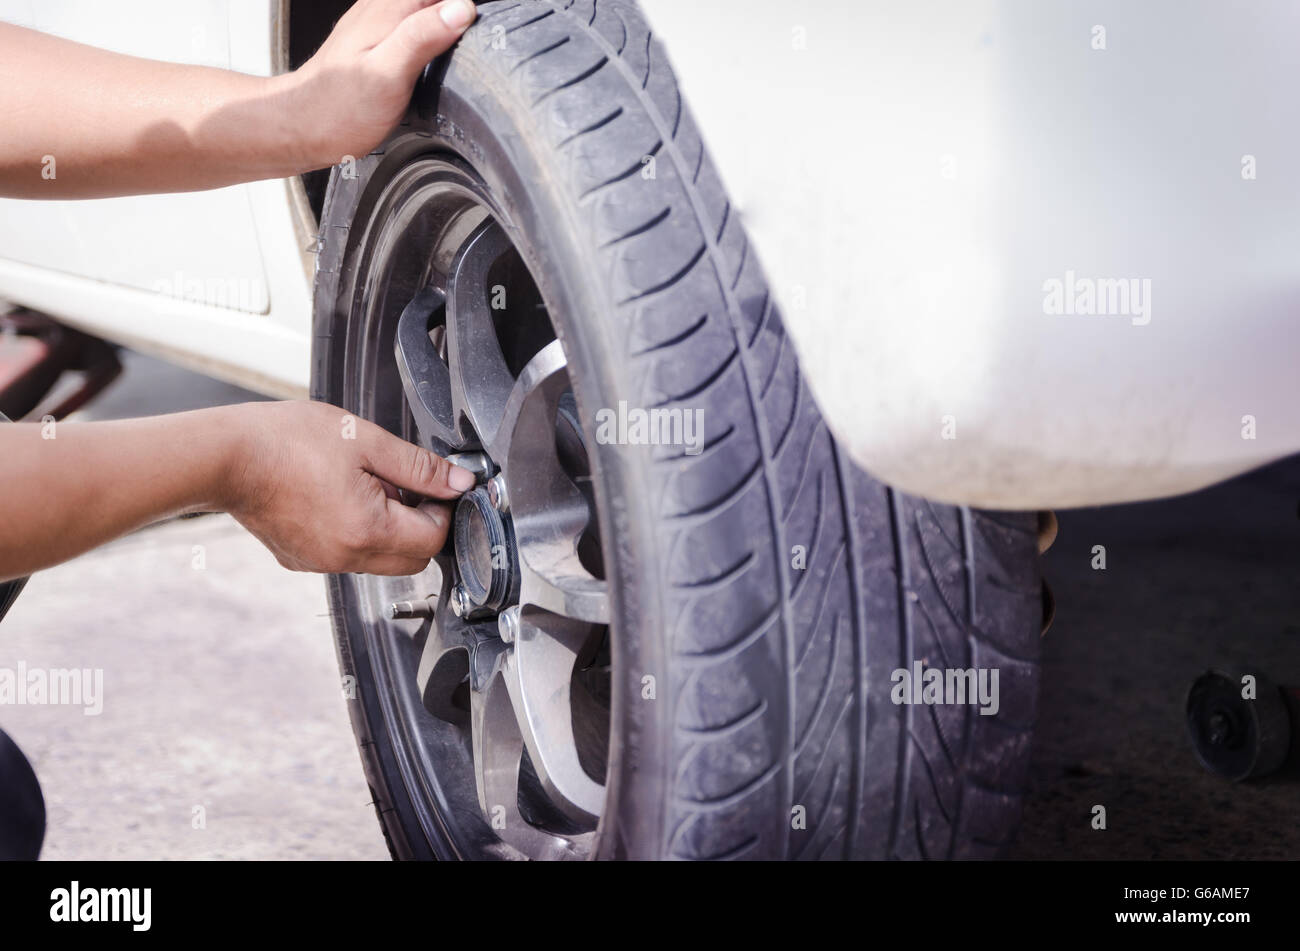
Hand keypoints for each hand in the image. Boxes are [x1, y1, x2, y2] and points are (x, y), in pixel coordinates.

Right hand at [227, 400, 475, 574]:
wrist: (226, 456)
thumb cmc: (287, 441)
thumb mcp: (366, 440)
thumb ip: (420, 467)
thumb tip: (459, 482)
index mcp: (368, 531)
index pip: (434, 540)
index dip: (442, 510)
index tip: (432, 486)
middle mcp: (346, 558)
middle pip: (413, 560)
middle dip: (420, 525)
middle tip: (401, 485)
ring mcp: (322, 563)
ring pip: (380, 560)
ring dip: (388, 529)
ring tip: (364, 486)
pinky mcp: (302, 561)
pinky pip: (348, 557)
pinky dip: (357, 534)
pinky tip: (338, 498)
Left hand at [294, 0, 477, 166]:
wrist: (302, 126)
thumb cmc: (339, 108)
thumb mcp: (390, 74)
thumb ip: (424, 37)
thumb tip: (462, 9)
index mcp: (389, 8)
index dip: (462, 10)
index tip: (478, 33)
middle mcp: (380, 8)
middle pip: (433, 0)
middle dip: (455, 16)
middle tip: (470, 50)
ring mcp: (374, 23)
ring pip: (422, 10)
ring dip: (441, 26)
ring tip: (456, 52)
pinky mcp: (373, 42)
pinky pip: (410, 27)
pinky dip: (426, 37)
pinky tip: (431, 60)